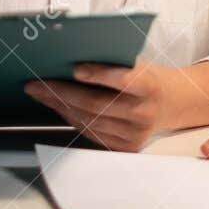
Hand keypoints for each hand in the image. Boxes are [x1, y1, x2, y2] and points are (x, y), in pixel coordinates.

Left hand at [24, 63, 179, 151]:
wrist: (172, 104)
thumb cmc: (148, 79)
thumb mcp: (138, 65)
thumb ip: (112, 65)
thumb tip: (71, 61)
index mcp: (150, 86)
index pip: (123, 80)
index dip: (99, 75)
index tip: (75, 68)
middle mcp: (143, 113)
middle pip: (96, 104)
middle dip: (60, 93)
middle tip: (35, 84)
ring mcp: (134, 134)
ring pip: (88, 120)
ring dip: (59, 107)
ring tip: (39, 94)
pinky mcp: (125, 147)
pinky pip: (91, 132)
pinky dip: (71, 118)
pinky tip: (57, 107)